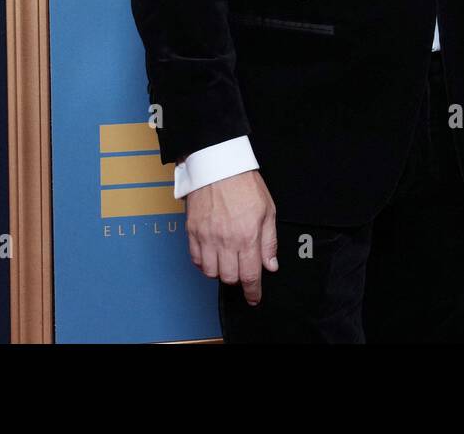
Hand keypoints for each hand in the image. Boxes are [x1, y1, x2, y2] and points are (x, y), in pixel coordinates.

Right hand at [184, 169, 276, 304]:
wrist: (219, 165)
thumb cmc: (245, 184)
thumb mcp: (268, 210)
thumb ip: (269, 241)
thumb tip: (271, 265)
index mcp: (248, 236)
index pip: (250, 275)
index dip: (253, 291)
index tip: (254, 298)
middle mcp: (226, 240)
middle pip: (229, 277)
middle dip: (238, 279)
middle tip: (243, 270)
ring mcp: (206, 237)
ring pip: (211, 272)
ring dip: (221, 271)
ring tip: (227, 260)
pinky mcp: (192, 231)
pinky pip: (196, 259)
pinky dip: (204, 263)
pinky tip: (212, 255)